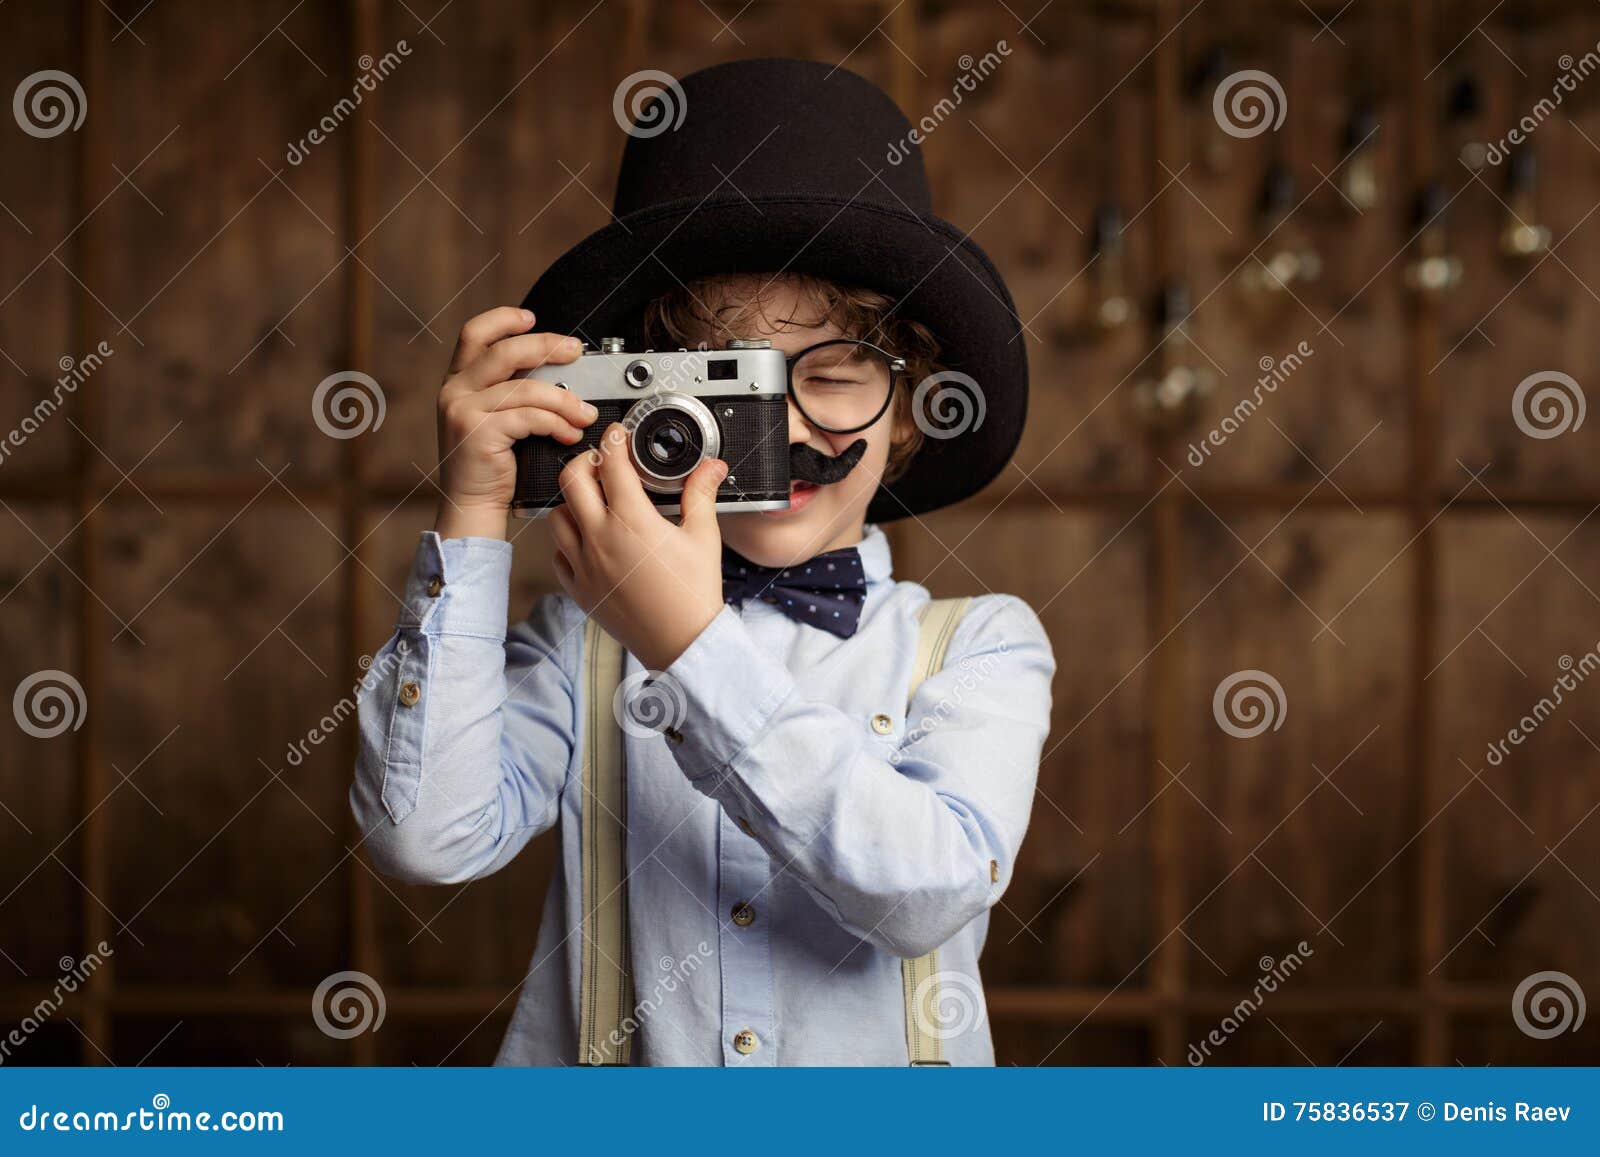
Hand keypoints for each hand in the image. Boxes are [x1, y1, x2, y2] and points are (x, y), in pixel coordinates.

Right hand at [433, 306, 596, 539]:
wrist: (472, 506)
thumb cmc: (490, 466)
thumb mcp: (496, 419)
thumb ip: (513, 392)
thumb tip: (557, 371)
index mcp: (459, 381)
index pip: (475, 333)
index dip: (503, 319)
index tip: (532, 318)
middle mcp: (455, 390)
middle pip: (505, 351)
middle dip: (547, 346)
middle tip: (574, 352)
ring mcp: (463, 409)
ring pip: (526, 388)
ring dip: (564, 400)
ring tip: (584, 413)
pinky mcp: (478, 431)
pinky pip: (529, 416)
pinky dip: (557, 423)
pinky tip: (569, 433)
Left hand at [549, 422, 727, 670]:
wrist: (681, 643)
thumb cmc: (693, 595)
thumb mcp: (703, 537)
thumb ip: (700, 495)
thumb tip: (711, 467)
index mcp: (631, 521)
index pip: (612, 464)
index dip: (613, 440)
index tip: (618, 435)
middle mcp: (600, 539)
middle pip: (571, 480)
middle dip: (585, 462)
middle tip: (601, 463)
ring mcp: (584, 565)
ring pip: (557, 515)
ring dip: (572, 501)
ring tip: (593, 501)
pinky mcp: (578, 588)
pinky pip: (559, 554)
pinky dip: (568, 540)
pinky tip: (588, 540)